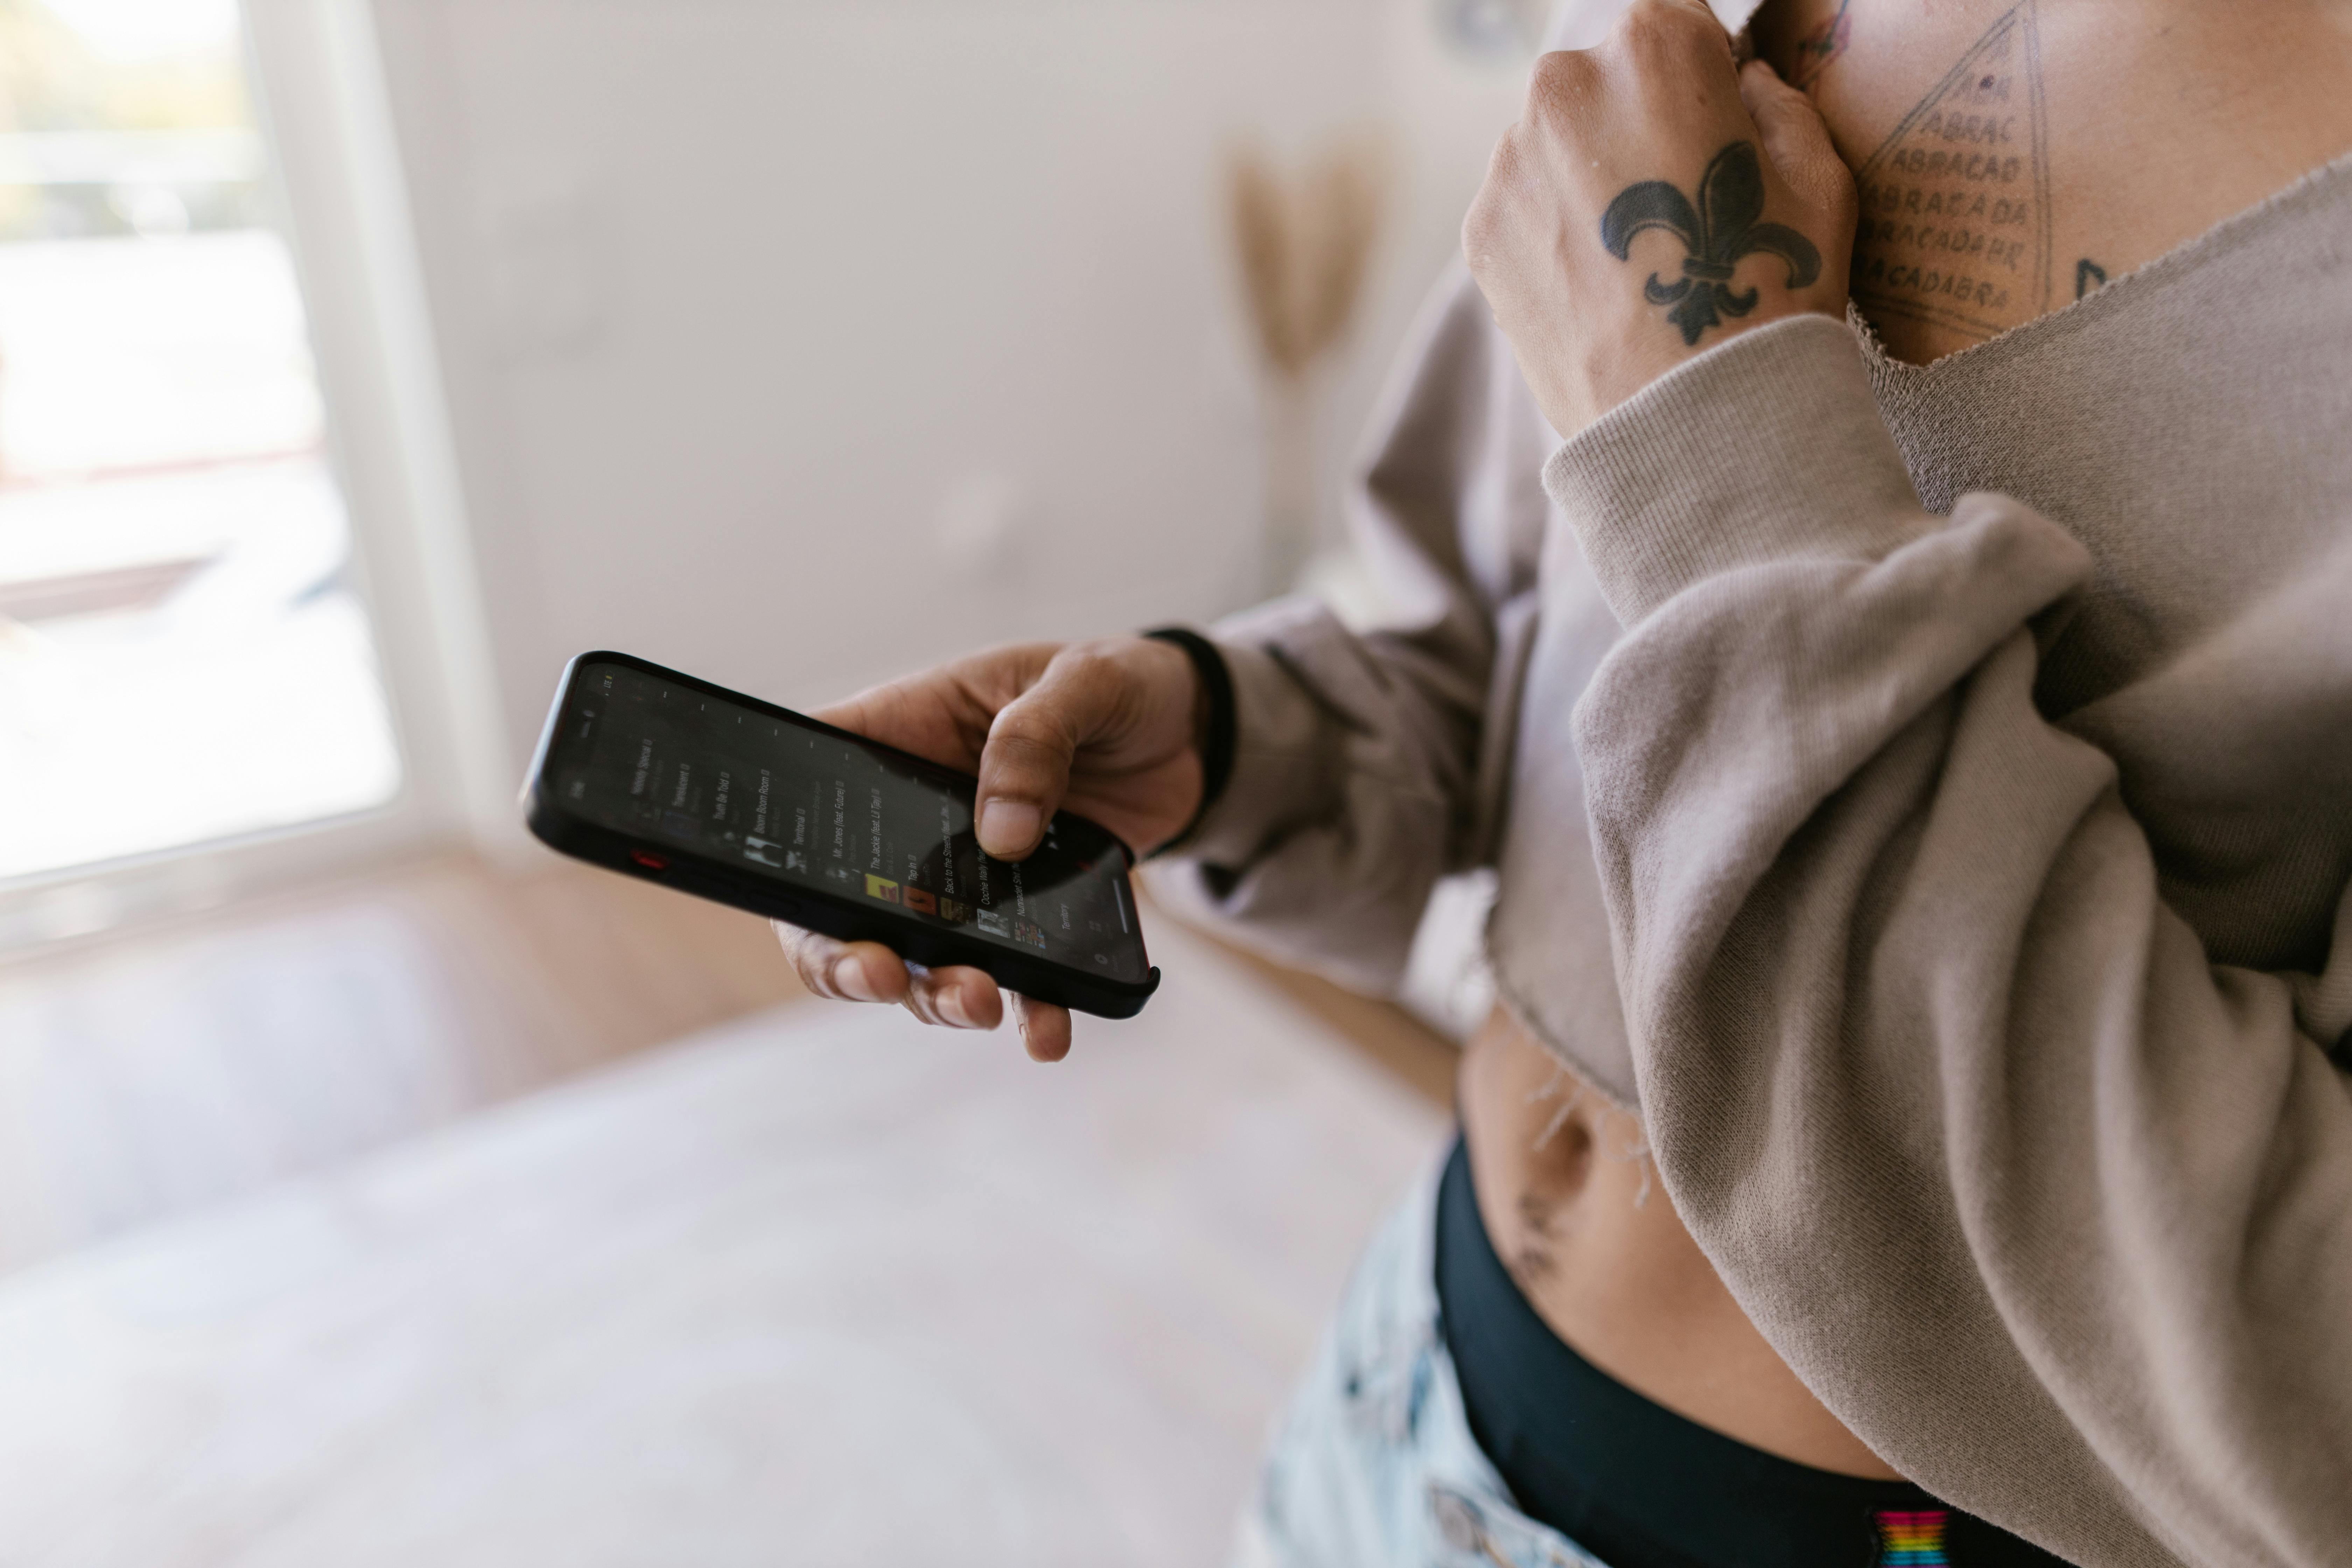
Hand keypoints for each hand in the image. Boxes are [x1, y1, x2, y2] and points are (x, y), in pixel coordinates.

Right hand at [770, 635, 1201, 1061]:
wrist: (1194, 735)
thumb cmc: (1117, 684)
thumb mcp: (1084, 680)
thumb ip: (1037, 736)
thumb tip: (1004, 832)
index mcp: (901, 739)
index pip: (806, 794)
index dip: (779, 852)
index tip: (799, 900)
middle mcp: (917, 822)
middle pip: (843, 904)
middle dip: (851, 957)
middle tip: (885, 977)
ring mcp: (968, 878)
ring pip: (921, 956)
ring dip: (937, 994)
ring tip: (979, 1005)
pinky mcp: (1029, 917)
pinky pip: (1017, 977)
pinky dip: (1030, 1010)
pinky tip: (1048, 1033)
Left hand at [1462, 0, 1855, 437]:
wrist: (1693, 416)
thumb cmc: (1770, 292)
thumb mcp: (1819, 177)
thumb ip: (1777, 103)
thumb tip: (1741, 82)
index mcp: (1654, 47)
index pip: (1671, 24)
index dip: (1696, 78)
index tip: (1709, 129)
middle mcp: (1564, 85)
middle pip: (1601, 82)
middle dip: (1634, 126)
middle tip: (1675, 207)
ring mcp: (1510, 160)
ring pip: (1553, 146)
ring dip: (1587, 181)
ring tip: (1635, 257)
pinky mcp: (1480, 230)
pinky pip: (1521, 210)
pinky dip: (1552, 236)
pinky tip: (1597, 286)